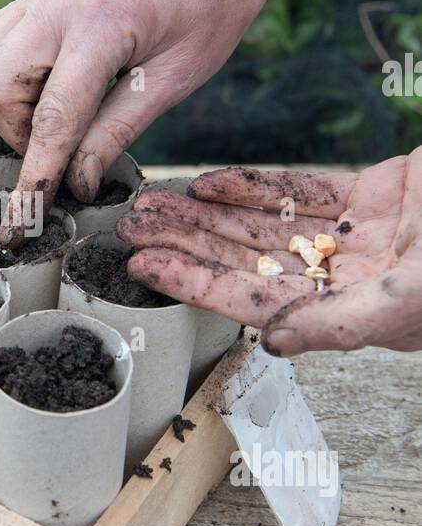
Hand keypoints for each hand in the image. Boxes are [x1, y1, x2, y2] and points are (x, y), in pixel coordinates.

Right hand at [0, 0, 280, 240]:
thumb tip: (75, 182)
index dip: (37, 176)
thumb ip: (118, 130)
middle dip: (19, 135)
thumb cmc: (211, 11)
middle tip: (65, 149)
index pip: (53, 117)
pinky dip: (3, 76)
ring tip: (57, 115)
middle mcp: (58, 1)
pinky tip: (48, 86)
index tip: (25, 222)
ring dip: (7, 106)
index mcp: (104, 22)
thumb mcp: (175, 80)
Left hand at [117, 151, 421, 354]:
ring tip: (155, 203)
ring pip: (266, 224)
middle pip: (248, 261)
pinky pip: (303, 191)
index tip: (143, 268)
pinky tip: (211, 181)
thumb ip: (338, 325)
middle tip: (130, 228)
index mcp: (353, 316)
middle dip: (187, 244)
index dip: (195, 283)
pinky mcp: (378, 195)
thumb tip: (270, 344)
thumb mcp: (405, 300)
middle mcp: (348, 280)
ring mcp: (362, 237)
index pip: (253, 301)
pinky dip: (258, 185)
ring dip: (209, 213)